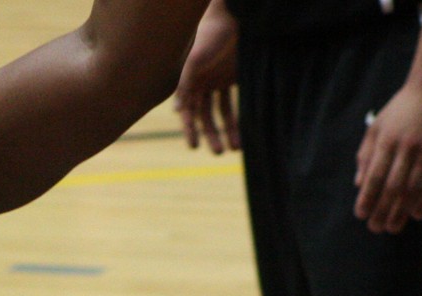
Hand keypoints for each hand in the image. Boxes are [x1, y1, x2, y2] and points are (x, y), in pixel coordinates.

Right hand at [173, 2, 240, 154]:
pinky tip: (245, 130)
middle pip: (205, 116)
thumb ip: (186, 84)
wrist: (232, 16)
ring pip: (221, 112)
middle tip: (217, 153)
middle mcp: (202, 85)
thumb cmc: (211, 35)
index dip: (190, 129)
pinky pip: (234, 102)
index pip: (188, 112)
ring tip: (235, 148)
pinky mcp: (232, 77)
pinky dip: (238, 116)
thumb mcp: (195, 59)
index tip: (194, 146)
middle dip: (210, 134)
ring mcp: (217, 82)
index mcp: (190, 82)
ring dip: (227, 130)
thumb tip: (177, 111)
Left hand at [354, 82, 421, 233]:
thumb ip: (366, 155)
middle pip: (393, 187)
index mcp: (387, 142)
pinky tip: (417, 214)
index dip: (367, 198)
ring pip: (414, 188)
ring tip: (393, 227)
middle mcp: (406, 148)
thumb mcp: (376, 127)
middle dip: (382, 211)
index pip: (375, 176)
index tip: (361, 215)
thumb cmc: (401, 110)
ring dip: (402, 211)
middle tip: (375, 228)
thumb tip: (358, 184)